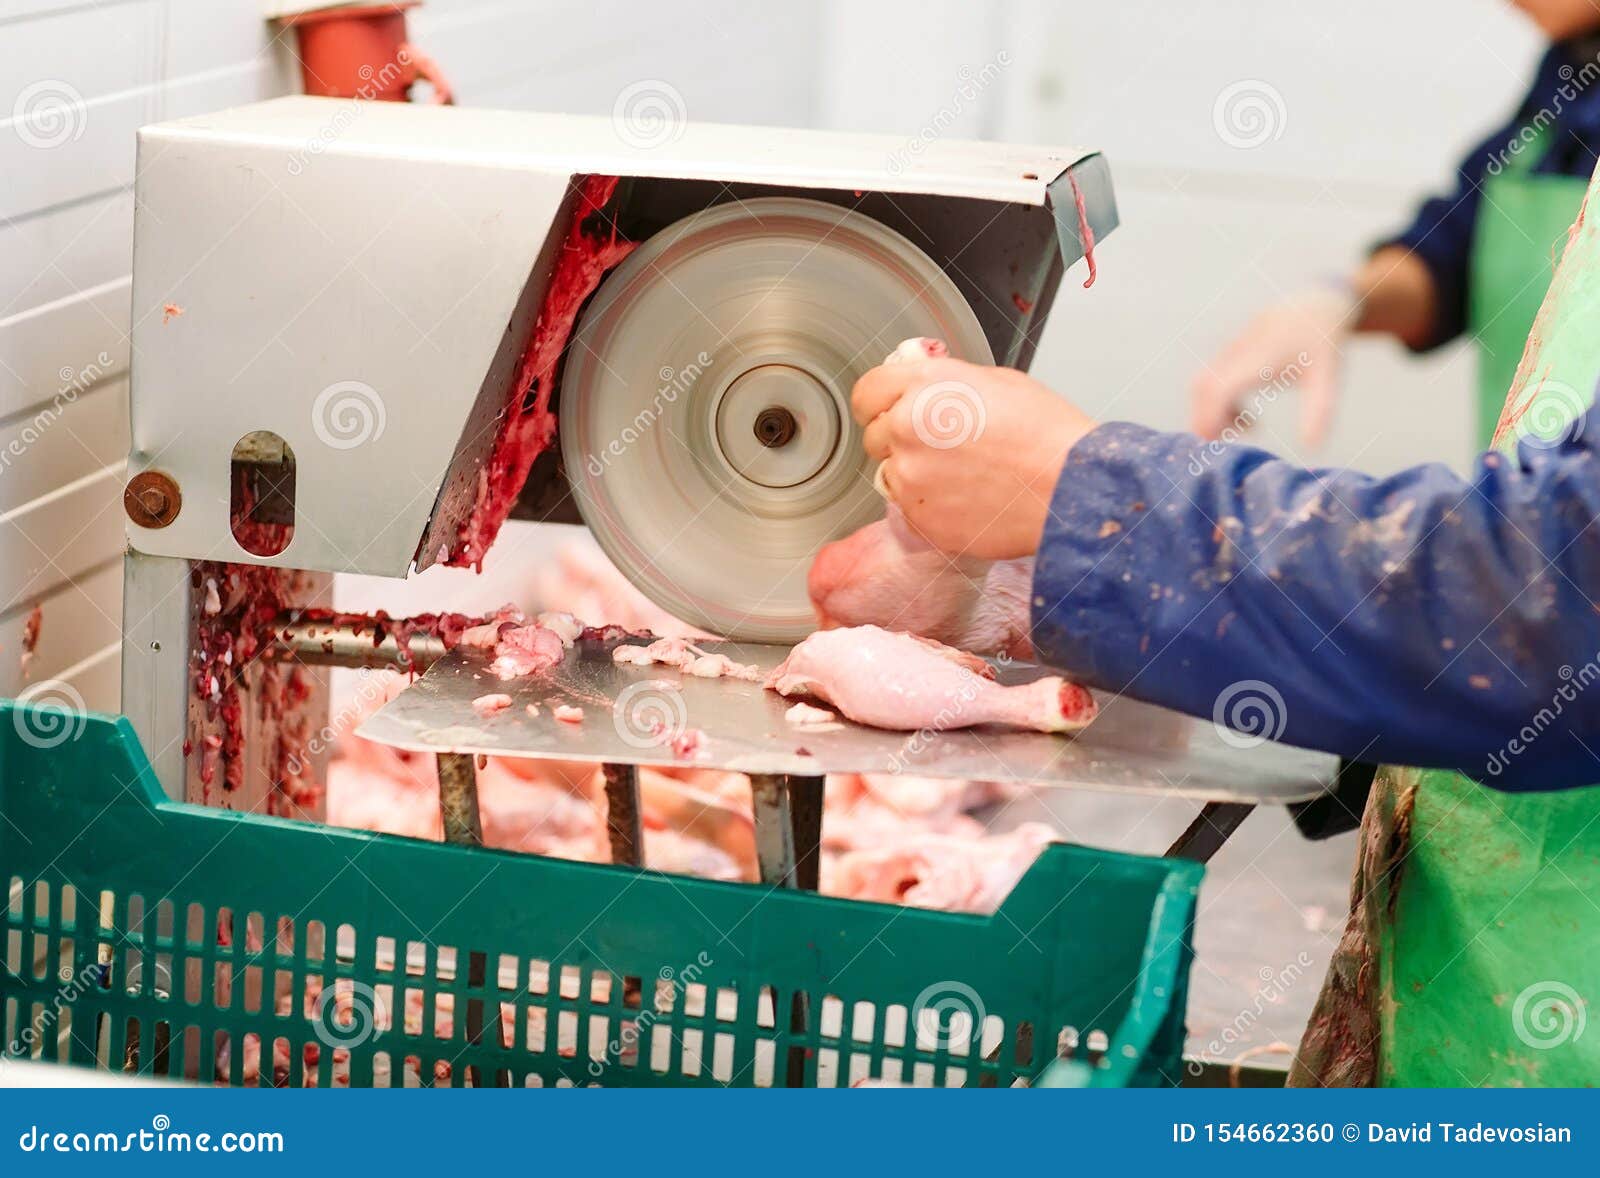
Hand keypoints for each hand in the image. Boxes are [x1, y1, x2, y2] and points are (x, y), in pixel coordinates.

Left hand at [852, 357, 1095, 558]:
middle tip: (940, 448)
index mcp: (926, 384)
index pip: (866, 391)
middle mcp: (908, 425)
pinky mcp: (919, 515)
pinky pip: (909, 508)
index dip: (879, 403)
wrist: (1068, 488)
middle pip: (874, 435)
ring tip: (963, 475)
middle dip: (899, 440)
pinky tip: (967, 498)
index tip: (888, 411)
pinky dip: (930, 506)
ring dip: (914, 474)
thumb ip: (946, 383)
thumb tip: (924, 388)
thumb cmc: (1046, 435)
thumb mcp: (996, 382)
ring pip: (891, 474)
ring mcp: (910, 475)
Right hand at [1191, 284, 1356, 448]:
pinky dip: (1218, 406)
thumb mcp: (1328, 377)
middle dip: (1206, 420)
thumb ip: (1319, 411)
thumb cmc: (1323, 343)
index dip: (1211, 416)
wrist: (1315, 304)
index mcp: (1261, 358)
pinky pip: (1209, 383)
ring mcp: (1229, 352)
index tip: (1217, 443)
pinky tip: (1246, 417)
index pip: (1220, 388)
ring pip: (1202, 386)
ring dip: (1212, 414)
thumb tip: (1311, 448)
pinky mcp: (1227, 356)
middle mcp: (1238, 353)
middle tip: (1231, 445)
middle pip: (1203, 388)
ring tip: (1248, 429)